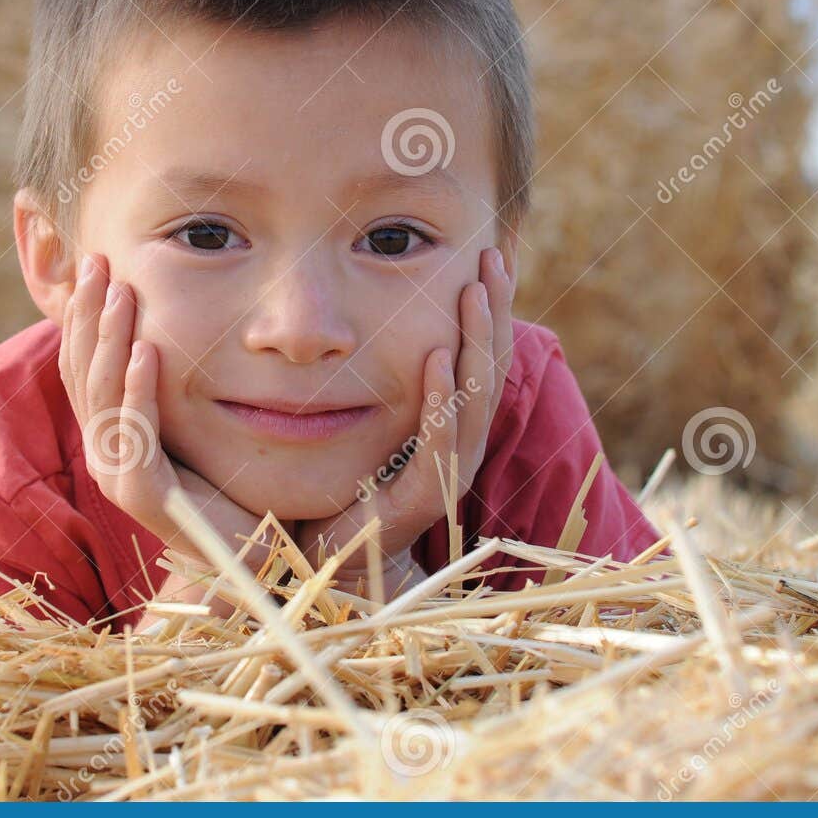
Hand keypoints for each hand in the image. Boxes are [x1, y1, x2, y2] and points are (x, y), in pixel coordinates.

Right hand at [59, 251, 270, 571]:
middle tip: (98, 262)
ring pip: (102, 395)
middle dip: (89, 312)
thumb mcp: (198, 422)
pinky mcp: (145, 497)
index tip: (96, 262)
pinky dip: (139, 389)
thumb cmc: (230, 486)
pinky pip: (135, 434)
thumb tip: (180, 322)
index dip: (85, 312)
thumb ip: (180, 383)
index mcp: (112, 432)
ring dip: (111, 338)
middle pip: (83, 370)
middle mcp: (106, 452)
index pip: (84, 362)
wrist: (250, 559)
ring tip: (121, 292)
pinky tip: (148, 349)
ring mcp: (120, 475)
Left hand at [296, 246, 513, 588]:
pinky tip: (434, 360)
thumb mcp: (367, 414)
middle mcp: (459, 446)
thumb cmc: (340, 483)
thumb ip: (378, 372)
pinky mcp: (419, 501)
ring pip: (475, 400)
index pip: (482, 357)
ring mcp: (444, 474)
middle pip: (491, 369)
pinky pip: (438, 445)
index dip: (492, 309)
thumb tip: (373, 311)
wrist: (322, 560)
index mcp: (452, 423)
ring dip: (476, 343)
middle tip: (492, 258)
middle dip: (494, 312)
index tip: (490, 257)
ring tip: (474, 292)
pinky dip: (440, 401)